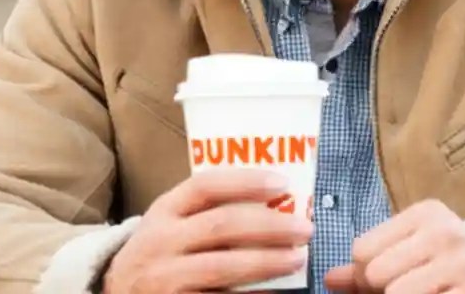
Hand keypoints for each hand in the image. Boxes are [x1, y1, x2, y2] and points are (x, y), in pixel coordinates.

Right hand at [102, 168, 311, 293]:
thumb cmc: (159, 252)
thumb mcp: (169, 223)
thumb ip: (207, 210)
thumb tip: (276, 199)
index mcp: (164, 211)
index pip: (205, 186)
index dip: (246, 181)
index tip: (282, 183)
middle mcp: (161, 242)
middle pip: (222, 226)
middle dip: (270, 226)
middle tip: (305, 228)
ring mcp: (165, 278)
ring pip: (222, 267)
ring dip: (266, 262)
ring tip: (297, 258)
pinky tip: (273, 293)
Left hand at [324, 199, 464, 293]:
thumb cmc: (445, 261)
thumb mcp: (410, 250)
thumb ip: (367, 264)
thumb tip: (329, 279)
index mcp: (426, 214)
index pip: (362, 249)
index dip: (364, 273)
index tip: (385, 277)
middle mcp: (445, 233)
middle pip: (375, 275)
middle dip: (381, 291)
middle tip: (402, 289)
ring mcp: (462, 265)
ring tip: (422, 293)